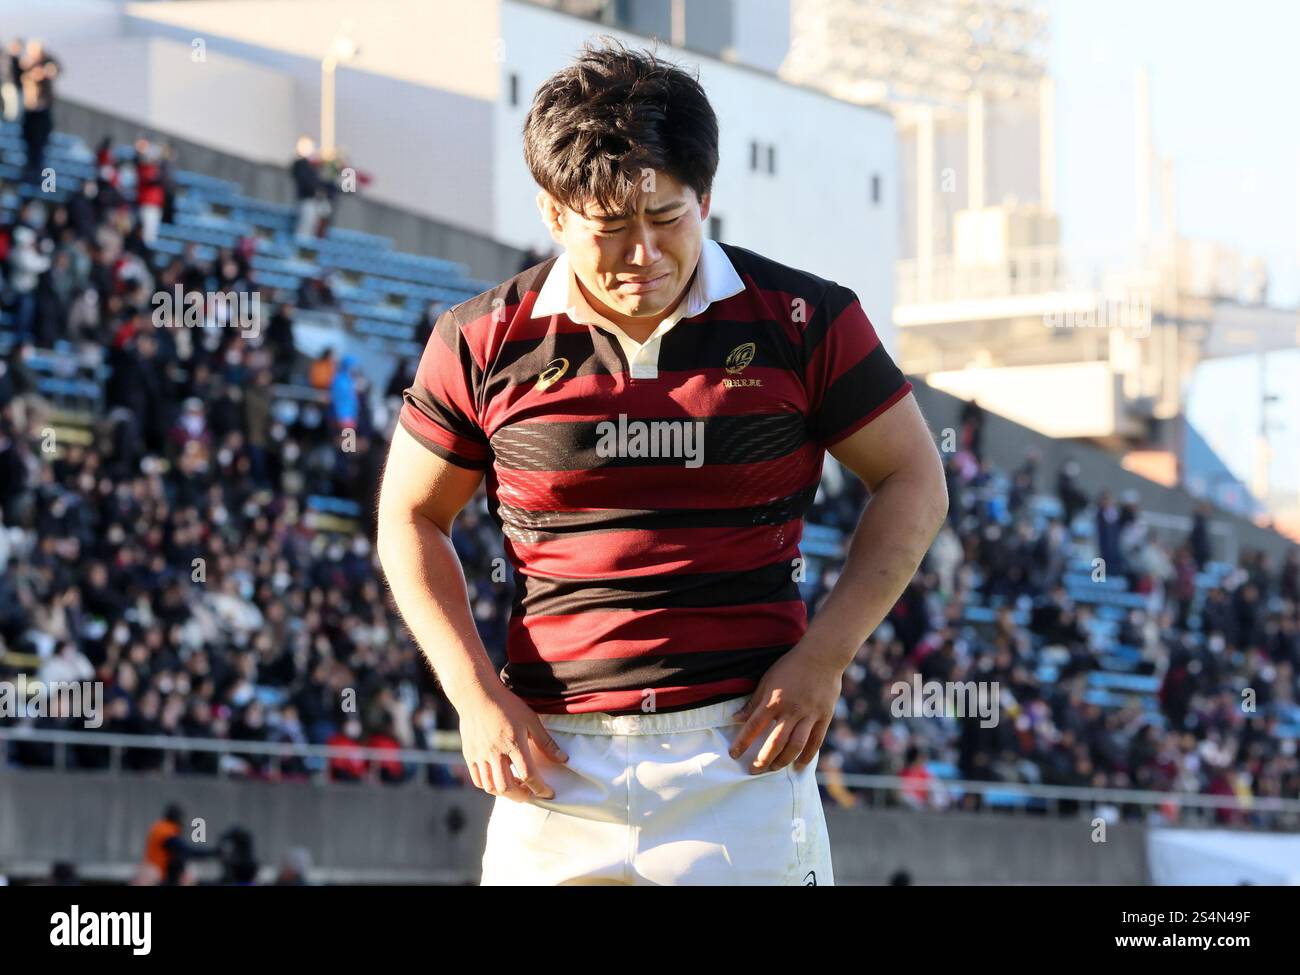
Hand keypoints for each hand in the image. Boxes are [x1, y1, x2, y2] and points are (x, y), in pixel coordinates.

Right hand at [456, 683, 567, 801]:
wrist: (477, 694)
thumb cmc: (506, 705)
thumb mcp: (531, 720)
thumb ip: (546, 742)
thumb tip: (563, 759)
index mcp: (514, 743)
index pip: (528, 775)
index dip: (540, 788)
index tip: (548, 793)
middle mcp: (495, 753)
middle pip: (507, 787)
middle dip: (522, 796)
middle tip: (530, 794)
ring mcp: (480, 755)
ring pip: (491, 786)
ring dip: (506, 793)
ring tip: (516, 787)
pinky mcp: (470, 755)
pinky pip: (478, 779)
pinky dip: (489, 786)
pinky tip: (498, 780)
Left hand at [729, 645, 842, 773]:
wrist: (821, 656)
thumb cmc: (790, 666)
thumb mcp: (767, 680)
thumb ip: (753, 702)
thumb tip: (736, 718)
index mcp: (774, 700)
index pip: (753, 726)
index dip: (742, 742)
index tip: (733, 754)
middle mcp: (791, 710)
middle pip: (775, 742)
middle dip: (763, 760)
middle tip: (754, 770)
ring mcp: (809, 715)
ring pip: (795, 745)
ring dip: (783, 761)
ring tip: (774, 769)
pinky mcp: (824, 717)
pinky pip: (815, 741)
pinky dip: (807, 756)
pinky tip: (799, 765)